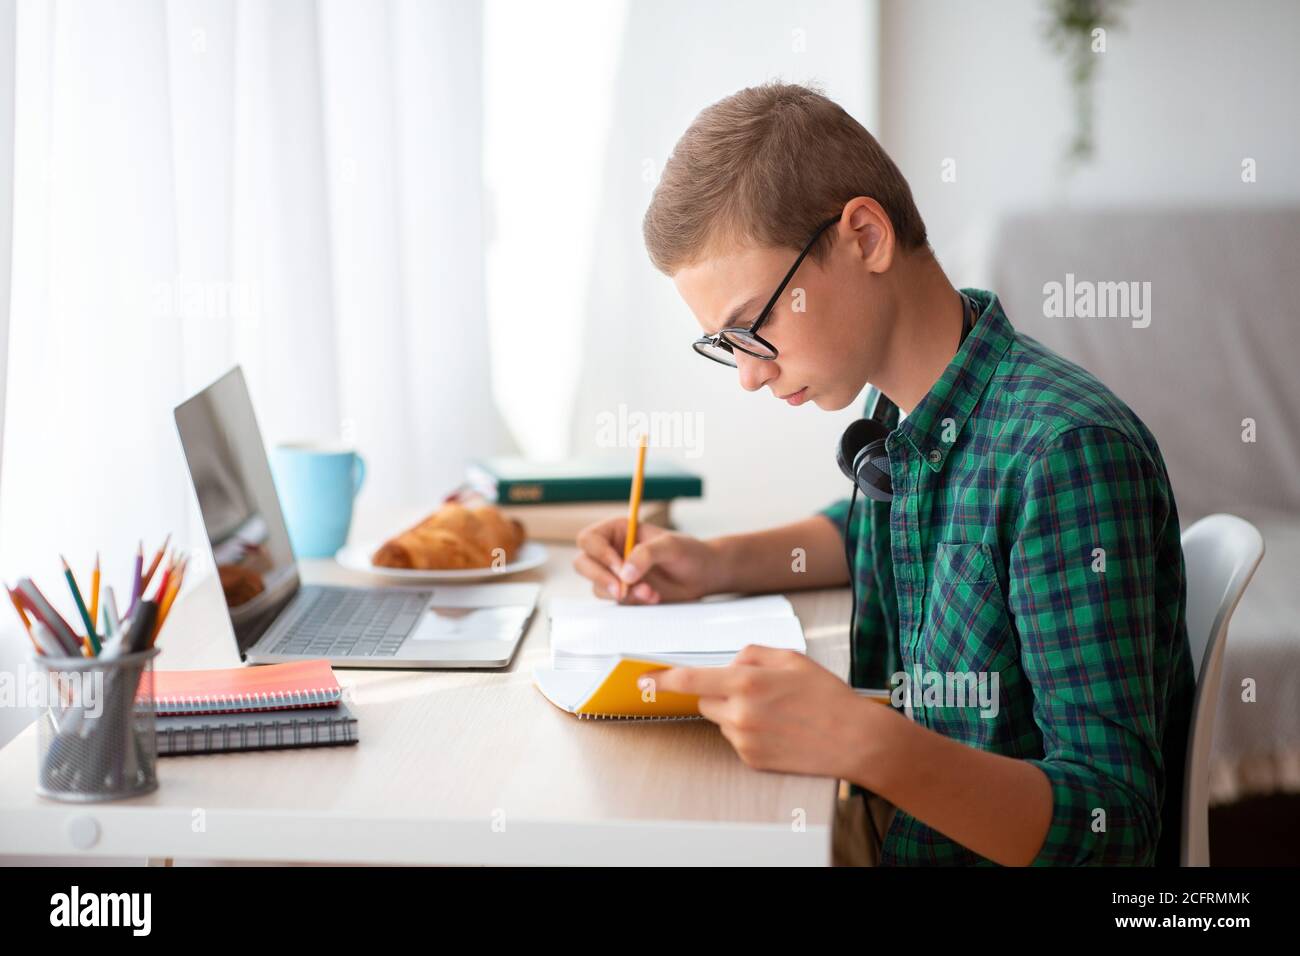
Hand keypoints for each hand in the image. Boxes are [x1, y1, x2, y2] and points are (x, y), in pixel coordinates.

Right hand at [573, 519, 725, 603]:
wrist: (702, 575)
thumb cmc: (688, 552)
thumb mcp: (671, 546)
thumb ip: (646, 554)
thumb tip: (625, 574)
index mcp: (617, 531)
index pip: (589, 540)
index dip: (599, 554)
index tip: (619, 567)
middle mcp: (611, 551)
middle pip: (583, 564)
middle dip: (601, 577)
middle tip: (623, 589)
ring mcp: (616, 574)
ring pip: (598, 586)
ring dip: (622, 593)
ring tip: (651, 592)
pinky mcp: (624, 593)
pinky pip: (615, 601)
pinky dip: (632, 602)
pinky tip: (653, 597)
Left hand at [650, 644, 883, 779]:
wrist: (854, 740)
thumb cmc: (827, 696)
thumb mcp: (791, 658)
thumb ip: (753, 653)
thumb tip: (730, 661)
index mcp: (747, 682)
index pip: (691, 678)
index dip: (663, 678)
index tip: (645, 678)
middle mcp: (740, 712)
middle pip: (703, 699)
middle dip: (715, 690)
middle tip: (749, 689)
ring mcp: (744, 739)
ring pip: (720, 719)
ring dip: (733, 711)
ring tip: (773, 710)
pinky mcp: (751, 759)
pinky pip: (735, 739)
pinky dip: (748, 731)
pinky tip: (777, 728)